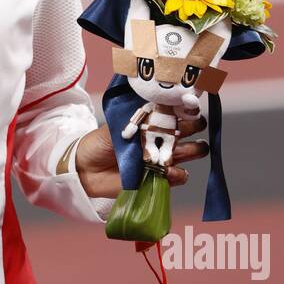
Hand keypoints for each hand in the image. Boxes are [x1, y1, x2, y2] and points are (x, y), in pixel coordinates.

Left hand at [72, 116, 209, 199]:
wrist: (86, 169)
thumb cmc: (100, 143)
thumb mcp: (115, 126)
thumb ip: (132, 120)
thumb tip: (150, 111)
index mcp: (151, 123)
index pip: (174, 113)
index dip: (184, 109)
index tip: (190, 105)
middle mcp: (160, 140)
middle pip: (187, 132)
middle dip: (196, 127)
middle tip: (197, 124)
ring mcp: (160, 159)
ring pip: (187, 153)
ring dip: (194, 150)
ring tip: (195, 148)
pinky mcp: (157, 179)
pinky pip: (176, 177)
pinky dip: (177, 174)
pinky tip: (171, 170)